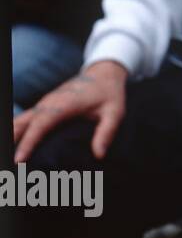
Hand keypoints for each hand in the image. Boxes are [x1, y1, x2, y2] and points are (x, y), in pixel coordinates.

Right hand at [13, 61, 128, 162]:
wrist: (103, 73)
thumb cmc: (109, 94)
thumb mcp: (115, 112)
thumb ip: (107, 132)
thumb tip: (99, 155)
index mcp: (64, 104)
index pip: (41, 125)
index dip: (29, 142)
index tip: (19, 160)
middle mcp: (49, 103)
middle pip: (23, 123)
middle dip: (13, 141)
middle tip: (9, 164)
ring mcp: (44, 104)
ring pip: (20, 121)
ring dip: (12, 136)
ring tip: (8, 157)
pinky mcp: (43, 106)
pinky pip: (24, 120)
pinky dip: (16, 131)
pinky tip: (13, 145)